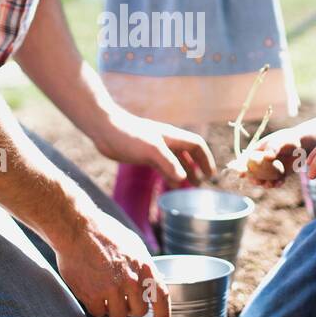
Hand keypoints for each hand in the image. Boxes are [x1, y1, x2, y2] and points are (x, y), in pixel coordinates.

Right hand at [54, 204, 169, 316]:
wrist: (76, 228)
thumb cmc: (104, 233)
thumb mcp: (133, 244)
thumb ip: (143, 266)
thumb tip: (151, 281)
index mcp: (144, 266)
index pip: (161, 297)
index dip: (163, 315)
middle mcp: (130, 281)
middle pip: (138, 311)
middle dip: (131, 306)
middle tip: (121, 295)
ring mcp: (111, 289)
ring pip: (118, 315)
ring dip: (112, 307)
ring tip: (103, 289)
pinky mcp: (91, 295)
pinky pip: (98, 312)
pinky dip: (95, 305)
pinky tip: (91, 289)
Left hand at [91, 108, 215, 185]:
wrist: (104, 130)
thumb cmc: (129, 136)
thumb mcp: (151, 150)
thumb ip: (168, 163)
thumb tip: (183, 178)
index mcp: (172, 137)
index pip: (196, 145)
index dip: (205, 159)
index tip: (210, 174)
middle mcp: (166, 142)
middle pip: (188, 153)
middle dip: (197, 167)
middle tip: (201, 184)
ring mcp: (155, 148)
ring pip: (175, 160)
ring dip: (184, 172)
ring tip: (190, 186)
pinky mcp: (143, 155)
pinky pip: (162, 165)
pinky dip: (169, 174)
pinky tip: (170, 184)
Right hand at [236, 126, 309, 188]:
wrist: (302, 145)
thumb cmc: (289, 139)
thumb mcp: (281, 141)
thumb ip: (273, 148)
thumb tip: (267, 157)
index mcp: (256, 151)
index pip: (244, 160)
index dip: (240, 167)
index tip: (241, 173)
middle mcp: (260, 162)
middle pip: (251, 173)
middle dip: (252, 179)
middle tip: (256, 181)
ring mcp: (269, 169)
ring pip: (262, 180)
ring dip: (264, 184)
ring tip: (269, 184)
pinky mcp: (278, 175)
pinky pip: (275, 182)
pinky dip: (276, 183)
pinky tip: (280, 182)